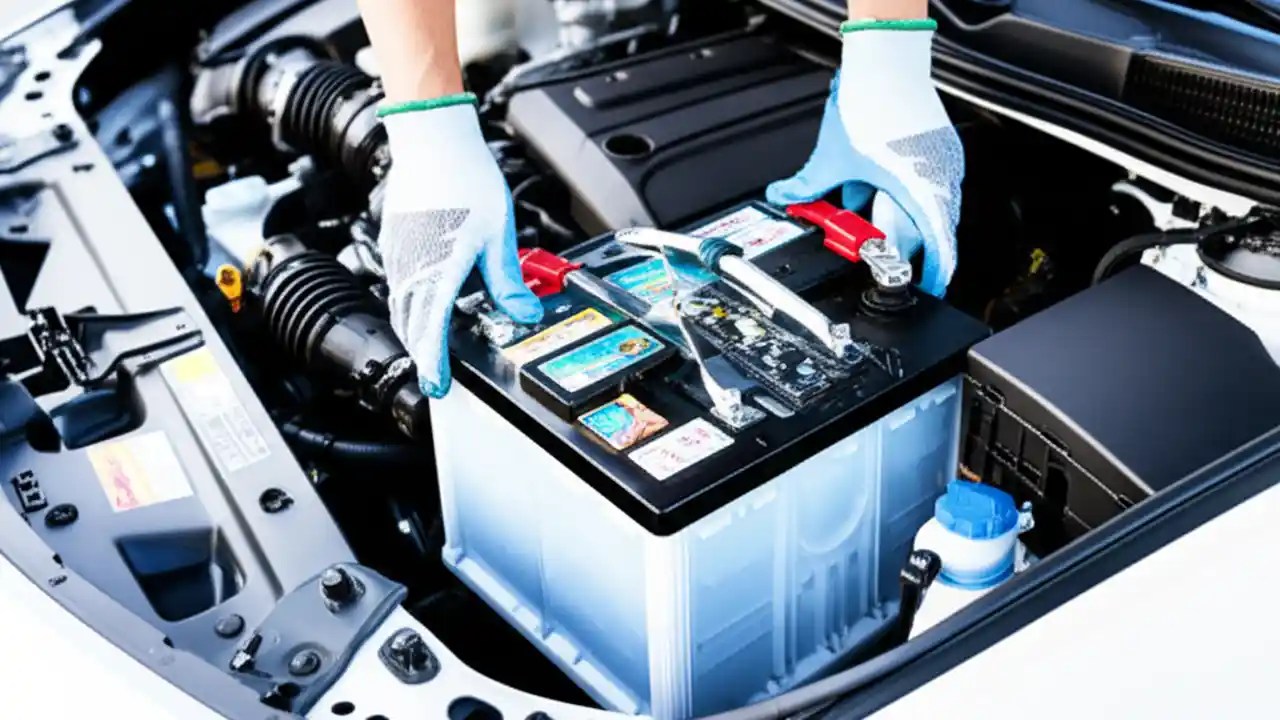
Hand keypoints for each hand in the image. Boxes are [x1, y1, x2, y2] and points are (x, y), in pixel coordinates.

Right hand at [378, 96, 543, 397]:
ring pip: (402, 306)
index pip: (430, 333)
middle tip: (438, 373)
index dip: (434, 365)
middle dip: (423, 352)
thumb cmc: (466, 179)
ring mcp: (397, 255)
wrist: (434, 140)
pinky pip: (399, 285)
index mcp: (437, 273)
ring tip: (433, 344)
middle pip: (411, 325)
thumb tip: (525, 315)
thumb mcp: (499, 237)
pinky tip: (429, 300)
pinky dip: (411, 302)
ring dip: (416, 328)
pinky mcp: (394, 242)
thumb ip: (508, 282)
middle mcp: (411, 268)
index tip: (439, 387)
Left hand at [767, 20, 962, 296]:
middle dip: (907, 245)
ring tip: (873, 216)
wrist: (885, 63)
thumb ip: (806, 186)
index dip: (936, 274)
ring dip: (903, 217)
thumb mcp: (831, 158)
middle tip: (887, 258)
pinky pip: (930, 185)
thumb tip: (784, 197)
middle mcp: (939, 179)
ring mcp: (944, 163)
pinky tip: (878, 188)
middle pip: (932, 229)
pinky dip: (906, 195)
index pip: (938, 246)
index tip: (930, 290)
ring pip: (930, 206)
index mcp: (918, 191)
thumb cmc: (869, 104)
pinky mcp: (940, 150)